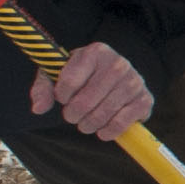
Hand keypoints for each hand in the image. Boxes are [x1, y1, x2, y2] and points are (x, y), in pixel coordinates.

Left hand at [32, 41, 151, 139]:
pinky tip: (102, 131)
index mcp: (95, 51)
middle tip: (72, 116)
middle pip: (85, 101)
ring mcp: (134, 81)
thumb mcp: (58, 75)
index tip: (63, 98)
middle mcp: (118, 63)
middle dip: (73, 115)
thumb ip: (43, 88)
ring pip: (102, 114)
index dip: (61, 96)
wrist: (114, 78)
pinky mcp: (145, 99)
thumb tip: (39, 108)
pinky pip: (121, 122)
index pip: (69, 81)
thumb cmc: (81, 76)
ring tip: (85, 124)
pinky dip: (108, 132)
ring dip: (88, 125)